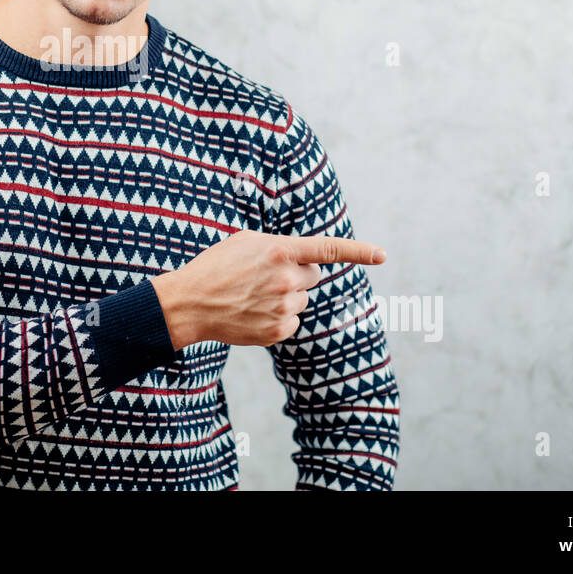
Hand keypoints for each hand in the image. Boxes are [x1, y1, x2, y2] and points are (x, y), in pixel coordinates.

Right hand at [150, 230, 386, 348]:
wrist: (190, 303)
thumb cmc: (215, 267)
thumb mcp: (245, 242)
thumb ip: (279, 246)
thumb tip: (303, 259)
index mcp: (280, 250)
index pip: (328, 249)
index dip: (359, 251)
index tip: (382, 255)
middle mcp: (287, 278)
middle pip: (313, 276)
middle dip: (298, 274)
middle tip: (267, 276)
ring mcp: (284, 307)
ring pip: (302, 299)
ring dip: (286, 296)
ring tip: (253, 295)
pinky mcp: (279, 331)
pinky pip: (293, 321)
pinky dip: (279, 317)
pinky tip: (253, 312)